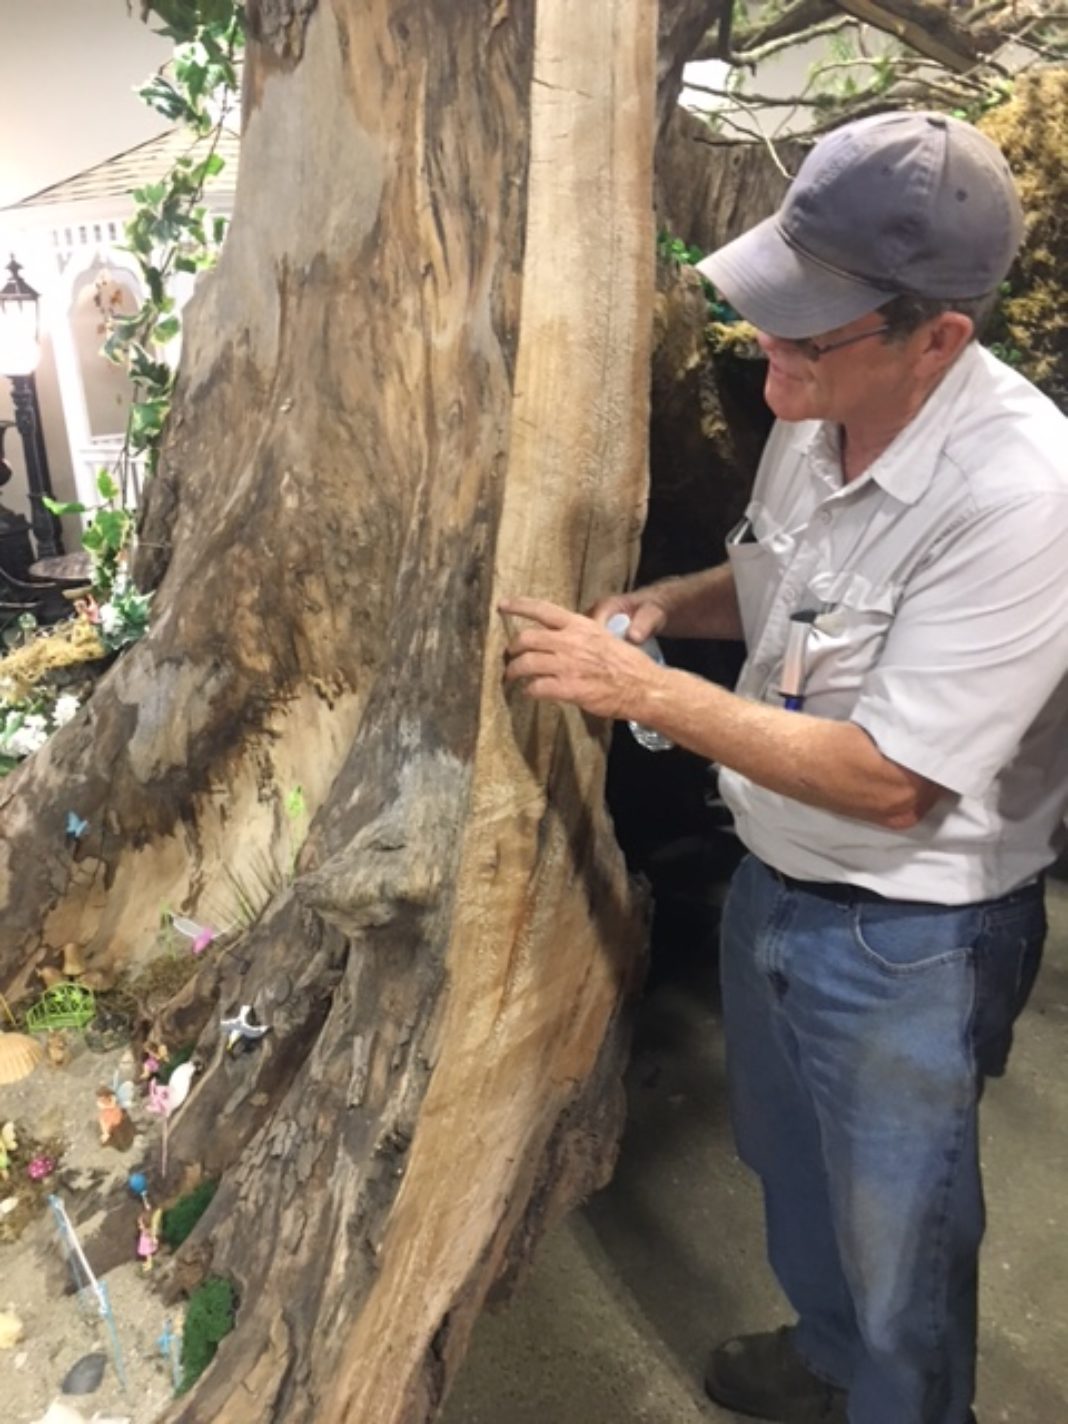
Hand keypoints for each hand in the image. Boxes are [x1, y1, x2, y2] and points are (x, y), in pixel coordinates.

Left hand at [500, 596, 664, 718]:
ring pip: (525, 664)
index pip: (542, 609)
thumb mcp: (604, 637)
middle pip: (526, 638)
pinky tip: (530, 693)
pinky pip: (537, 687)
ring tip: (512, 678)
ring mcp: (569, 666)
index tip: (502, 606)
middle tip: (509, 656)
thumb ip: (581, 635)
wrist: (644, 686)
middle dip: (511, 648)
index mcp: (580, 626)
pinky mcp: (570, 688)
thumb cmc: (627, 664)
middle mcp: (571, 642)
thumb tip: (564, 636)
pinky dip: (529, 690)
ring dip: (513, 672)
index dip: (518, 606)